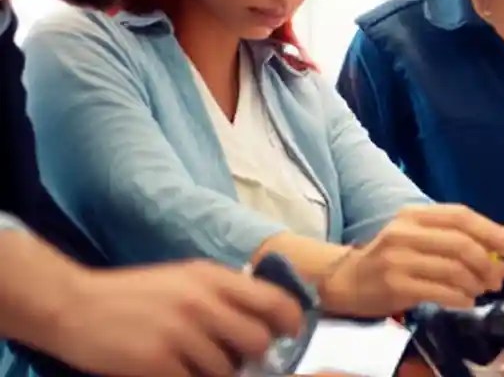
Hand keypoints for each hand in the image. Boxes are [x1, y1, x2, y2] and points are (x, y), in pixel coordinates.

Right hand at [51, 260, 303, 376]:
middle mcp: (202, 302)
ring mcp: (180, 332)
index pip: (276, 300)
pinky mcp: (157, 361)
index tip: (287, 336)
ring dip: (216, 374)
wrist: (73, 305)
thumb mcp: (184, 279)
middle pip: (257, 341)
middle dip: (252, 357)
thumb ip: (223, 294)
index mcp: (213, 277)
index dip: (290, 323)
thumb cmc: (132, 294)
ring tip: (193, 365)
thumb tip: (263, 318)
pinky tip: (173, 372)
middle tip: (235, 360)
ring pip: (226, 369)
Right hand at [319, 205, 503, 316]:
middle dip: (488, 262)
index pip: (461, 215)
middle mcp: (405, 232)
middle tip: (501, 277)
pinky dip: (460, 298)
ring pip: (452, 269)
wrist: (347, 281)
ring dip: (476, 282)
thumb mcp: (420, 237)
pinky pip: (438, 291)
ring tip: (484, 290)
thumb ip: (458, 237)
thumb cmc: (392, 257)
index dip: (491, 231)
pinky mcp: (395, 285)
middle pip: (460, 243)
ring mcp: (398, 258)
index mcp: (415, 214)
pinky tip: (467, 301)